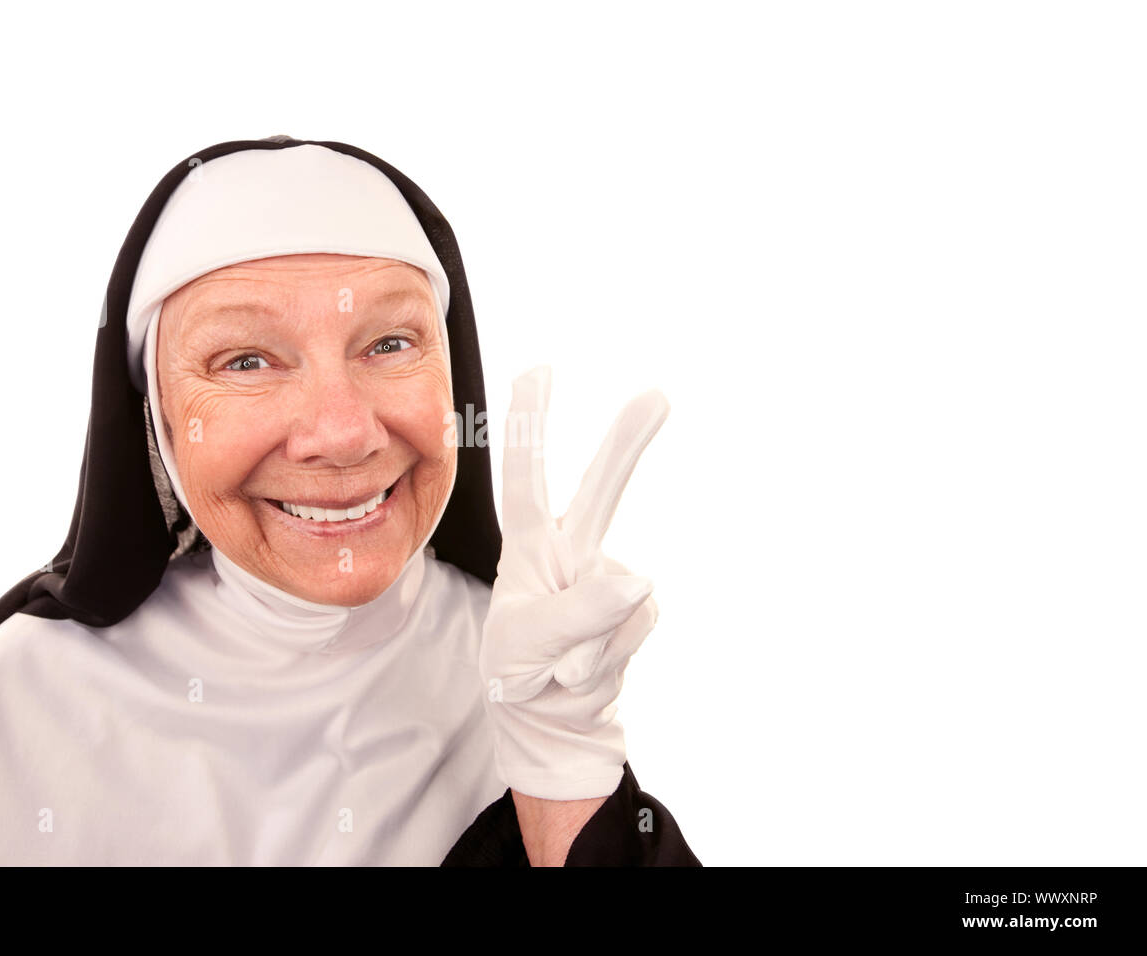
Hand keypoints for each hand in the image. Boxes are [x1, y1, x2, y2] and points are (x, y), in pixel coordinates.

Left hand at [479, 366, 669, 800]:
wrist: (553, 718)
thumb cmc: (519, 669)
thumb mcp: (526, 646)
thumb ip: (576, 614)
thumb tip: (640, 582)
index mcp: (529, 546)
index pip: (525, 480)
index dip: (528, 427)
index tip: (538, 372)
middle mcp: (572, 550)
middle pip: (601, 491)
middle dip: (627, 443)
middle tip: (658, 394)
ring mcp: (609, 579)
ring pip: (621, 597)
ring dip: (589, 646)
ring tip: (558, 671)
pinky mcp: (639, 610)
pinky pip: (632, 631)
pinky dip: (605, 661)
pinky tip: (585, 674)